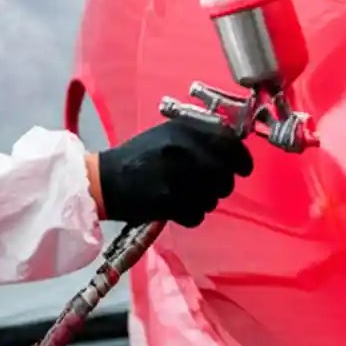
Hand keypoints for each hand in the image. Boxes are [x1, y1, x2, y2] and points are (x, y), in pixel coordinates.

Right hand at [93, 118, 253, 227]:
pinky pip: (196, 215)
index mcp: (184, 130)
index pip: (229, 142)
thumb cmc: (137, 157)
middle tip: (208, 187)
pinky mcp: (168, 201)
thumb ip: (197, 137)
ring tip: (184, 195)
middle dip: (221, 185)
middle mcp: (183, 150)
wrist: (103, 180)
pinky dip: (189, 216)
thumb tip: (232, 146)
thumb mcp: (166, 135)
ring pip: (212, 198)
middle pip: (224, 175)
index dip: (241, 158)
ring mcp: (176, 176)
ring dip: (204, 201)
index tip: (243, 168)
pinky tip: (175, 208)